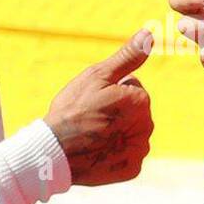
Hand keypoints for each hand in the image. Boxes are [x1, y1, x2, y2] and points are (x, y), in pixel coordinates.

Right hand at [45, 30, 153, 184]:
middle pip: (133, 112)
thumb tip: (149, 34)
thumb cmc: (72, 110)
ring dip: (115, 133)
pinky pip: (126, 156)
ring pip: (130, 134)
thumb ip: (127, 57)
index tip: (92, 102)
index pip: (131, 88)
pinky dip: (114, 155)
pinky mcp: (132, 169)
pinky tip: (97, 152)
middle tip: (90, 119)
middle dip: (116, 112)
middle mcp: (147, 126)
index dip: (109, 92)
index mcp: (141, 100)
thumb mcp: (97, 76)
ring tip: (92, 136)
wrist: (53, 152)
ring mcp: (140, 150)